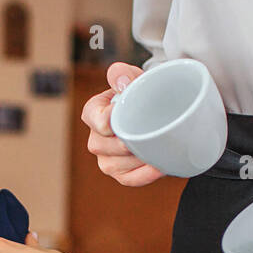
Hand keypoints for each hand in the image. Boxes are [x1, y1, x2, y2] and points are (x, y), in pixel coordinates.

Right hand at [81, 62, 167, 186]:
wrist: (157, 113)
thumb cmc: (140, 94)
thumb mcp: (132, 77)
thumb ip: (123, 73)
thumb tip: (124, 84)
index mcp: (93, 113)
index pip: (96, 120)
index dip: (108, 121)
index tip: (124, 116)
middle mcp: (96, 139)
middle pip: (106, 146)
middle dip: (127, 143)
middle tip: (150, 135)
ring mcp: (106, 159)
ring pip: (117, 165)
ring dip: (138, 159)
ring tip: (158, 149)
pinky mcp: (120, 174)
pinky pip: (130, 179)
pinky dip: (145, 175)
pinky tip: (158, 167)